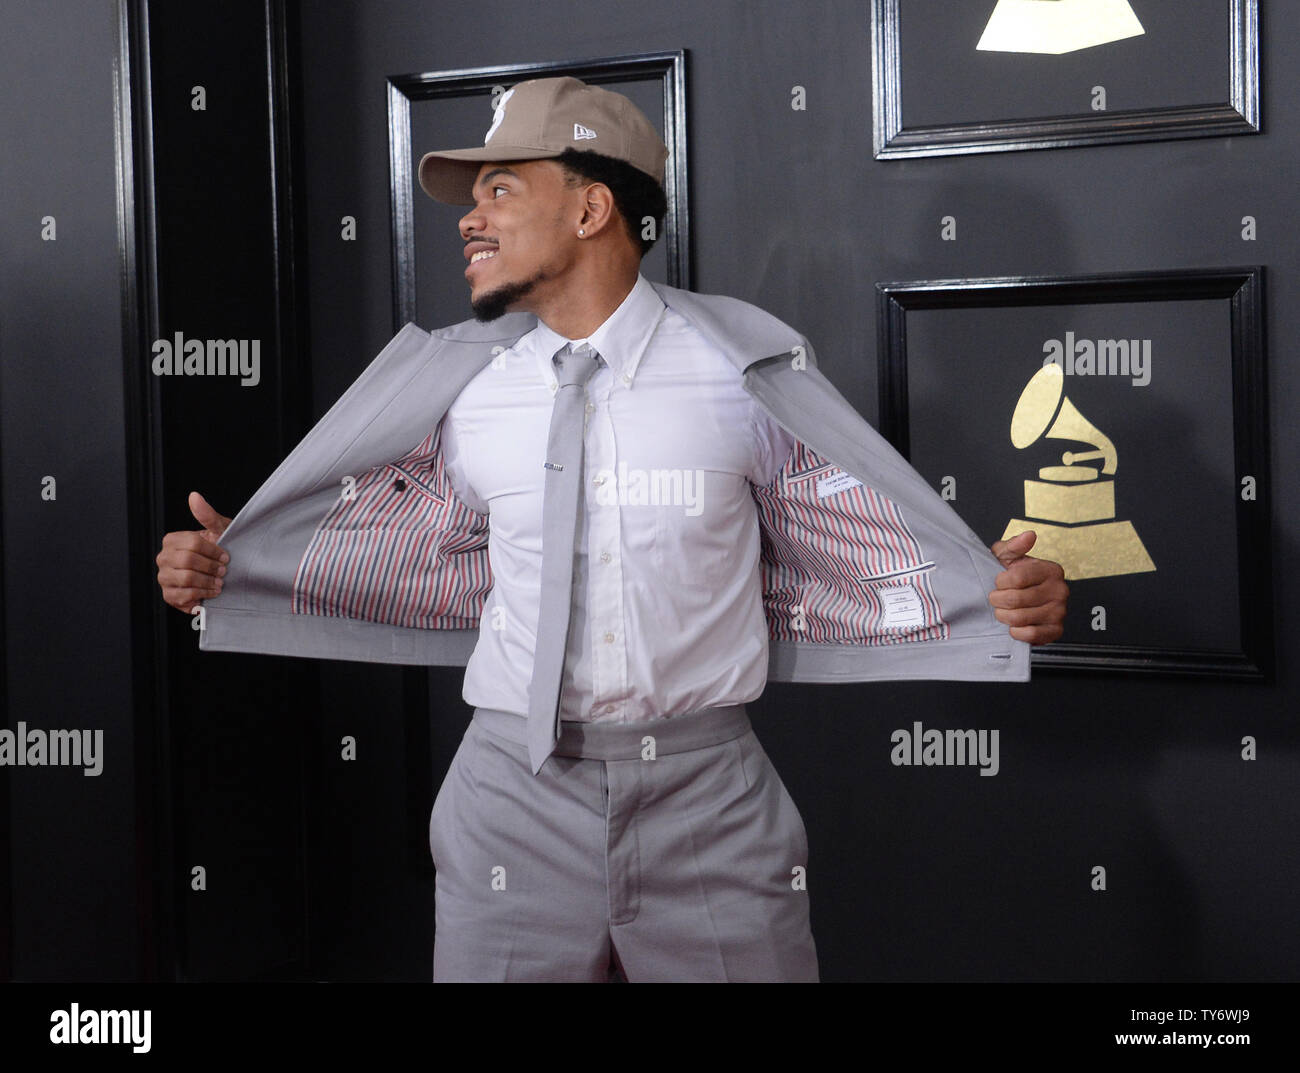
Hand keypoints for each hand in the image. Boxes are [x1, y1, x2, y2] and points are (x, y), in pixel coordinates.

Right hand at [155, 492, 233, 613]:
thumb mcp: (218, 531)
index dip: (214, 551)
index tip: (226, 557)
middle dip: (211, 567)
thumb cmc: (220, 551)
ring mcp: (163, 577)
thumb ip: (207, 515)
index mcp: (172, 541)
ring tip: (219, 583)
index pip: (193, 544)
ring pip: (186, 579)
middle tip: (224, 572)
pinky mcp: (168, 595)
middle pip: (189, 561)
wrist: (221, 576)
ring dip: (208, 582)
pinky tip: (211, 592)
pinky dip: (201, 595)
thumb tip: (194, 496)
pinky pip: (183, 596)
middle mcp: (163, 558)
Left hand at [987, 530, 1067, 644]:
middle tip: (996, 599)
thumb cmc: (1013, 577)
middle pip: (1016, 599)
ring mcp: (1060, 611)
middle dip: (998, 600)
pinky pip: (1031, 635)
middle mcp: (1060, 590)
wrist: (1020, 598)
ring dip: (1004, 616)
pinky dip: (1016, 632)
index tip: (999, 582)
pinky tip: (1014, 625)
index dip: (1001, 582)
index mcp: (1051, 570)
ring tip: (1003, 610)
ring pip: (1020, 617)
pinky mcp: (1056, 630)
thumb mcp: (1008, 557)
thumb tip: (1029, 535)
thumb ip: (1014, 545)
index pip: (1018, 577)